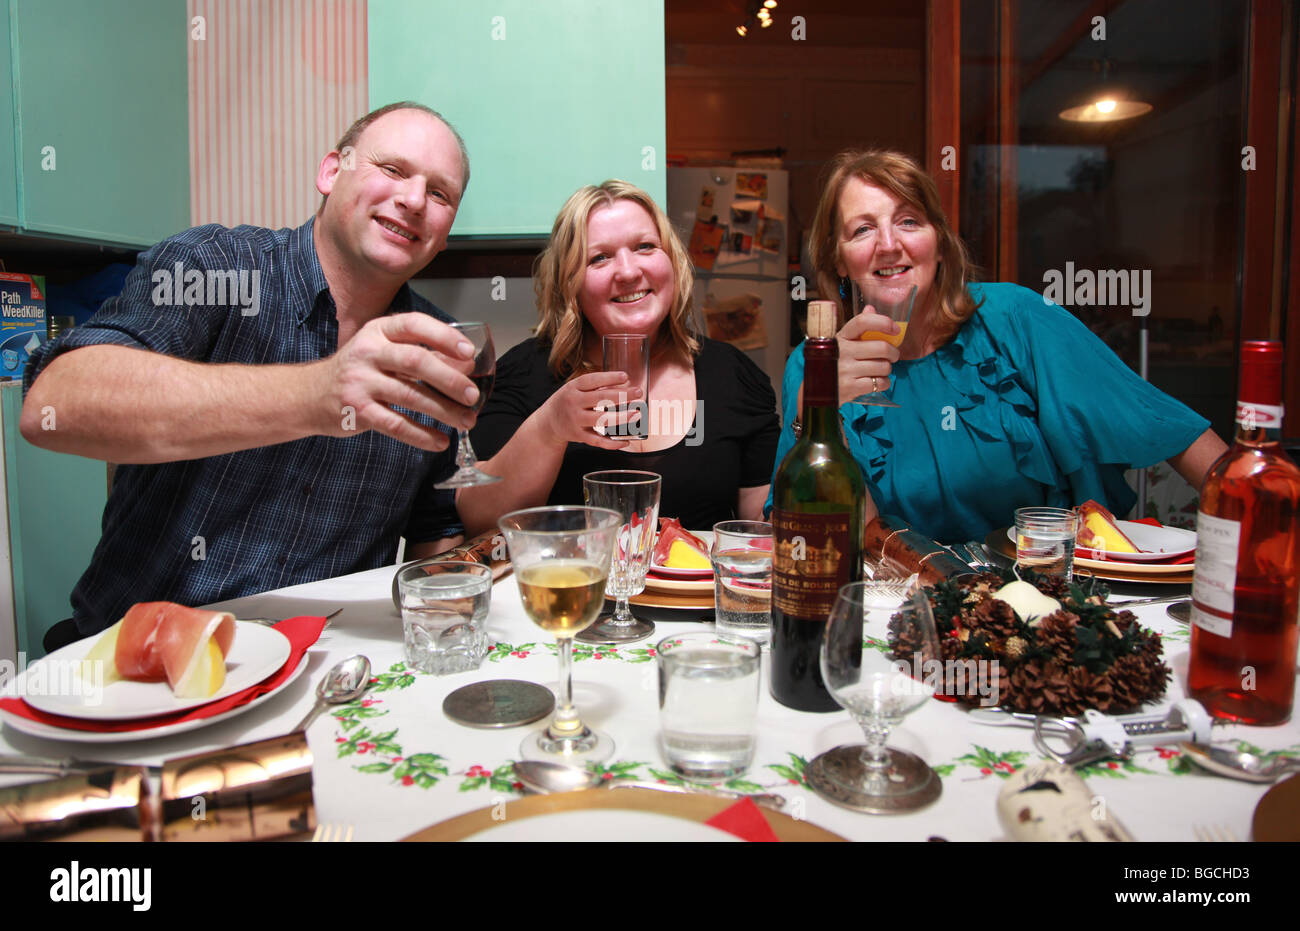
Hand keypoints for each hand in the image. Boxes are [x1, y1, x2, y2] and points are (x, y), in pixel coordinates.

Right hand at [317, 312, 479, 451]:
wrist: (309, 395)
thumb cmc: (359, 371)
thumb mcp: (385, 352)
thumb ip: (423, 354)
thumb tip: (467, 365)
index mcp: (379, 331)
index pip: (415, 325)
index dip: (444, 337)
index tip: (469, 353)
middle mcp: (368, 352)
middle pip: (415, 361)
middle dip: (449, 379)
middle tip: (472, 395)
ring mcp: (360, 382)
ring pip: (410, 396)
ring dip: (443, 411)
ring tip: (465, 421)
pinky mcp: (357, 411)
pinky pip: (395, 424)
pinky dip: (421, 435)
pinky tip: (439, 441)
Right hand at [540, 370, 642, 448]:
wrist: (549, 422)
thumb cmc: (568, 401)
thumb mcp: (575, 389)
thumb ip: (595, 387)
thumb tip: (624, 385)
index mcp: (573, 388)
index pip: (592, 380)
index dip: (609, 378)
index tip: (626, 376)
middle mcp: (573, 403)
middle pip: (600, 399)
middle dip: (622, 395)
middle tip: (638, 392)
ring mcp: (576, 421)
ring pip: (601, 420)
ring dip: (621, 417)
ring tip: (636, 414)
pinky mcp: (579, 436)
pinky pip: (598, 441)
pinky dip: (613, 443)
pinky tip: (626, 441)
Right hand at [837, 311, 900, 404]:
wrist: (817, 390)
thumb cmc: (834, 362)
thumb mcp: (841, 343)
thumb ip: (858, 326)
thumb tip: (870, 308)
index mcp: (841, 337)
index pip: (863, 322)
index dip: (883, 322)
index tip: (895, 329)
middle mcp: (842, 351)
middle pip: (881, 347)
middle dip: (893, 353)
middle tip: (892, 356)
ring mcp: (845, 370)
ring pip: (883, 366)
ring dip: (887, 369)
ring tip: (880, 370)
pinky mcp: (850, 387)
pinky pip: (879, 383)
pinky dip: (884, 383)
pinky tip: (876, 381)